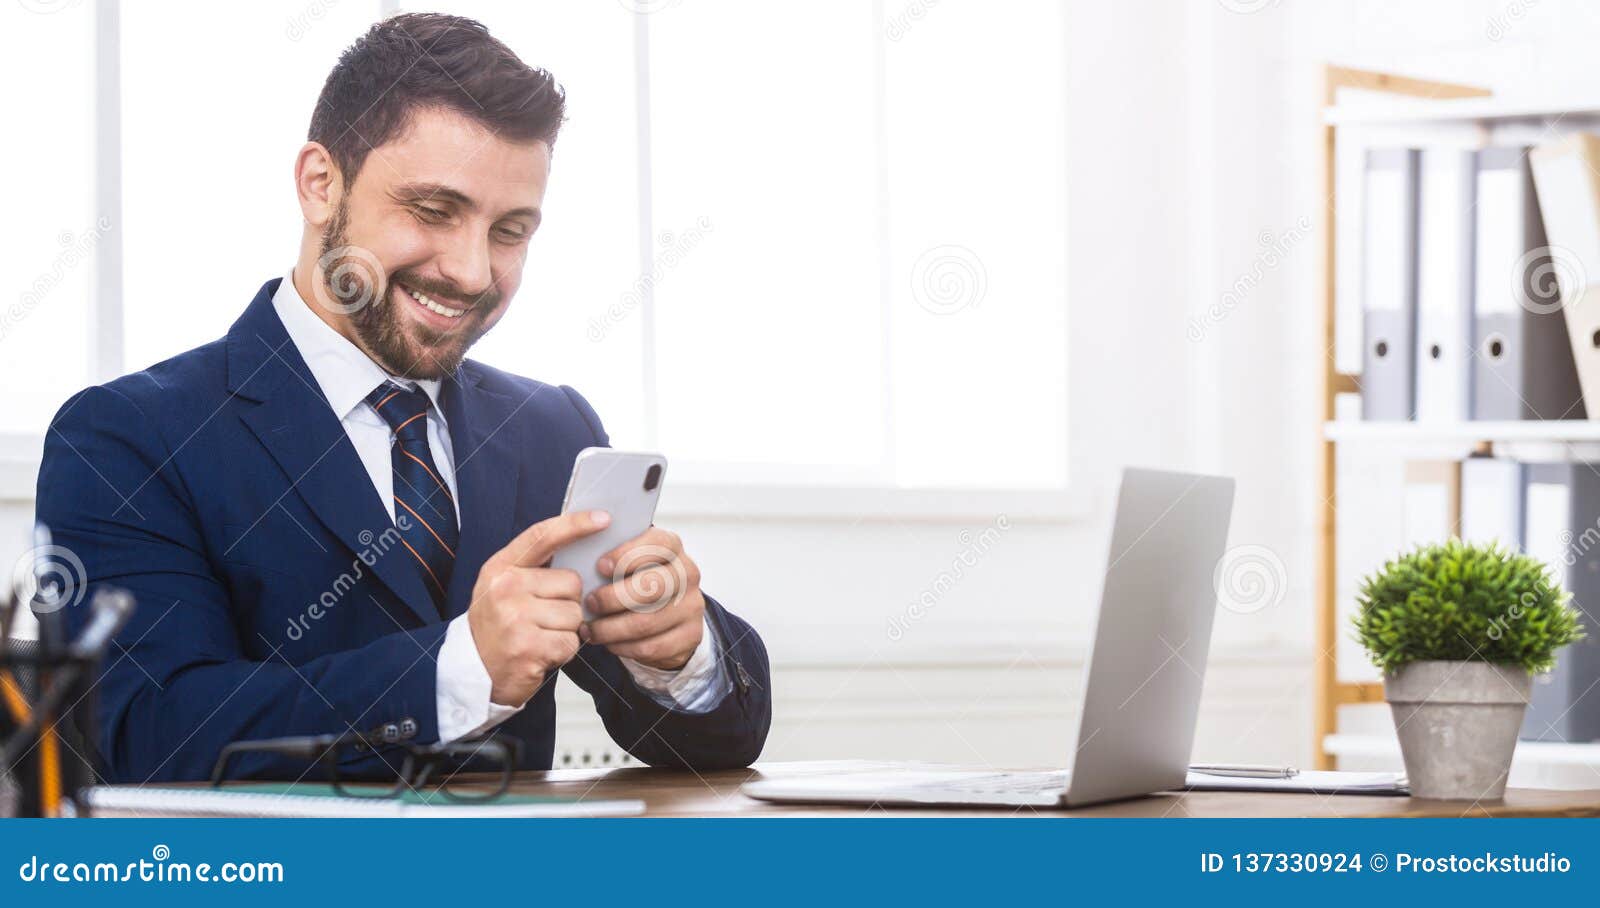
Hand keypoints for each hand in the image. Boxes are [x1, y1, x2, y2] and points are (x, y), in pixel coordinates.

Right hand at [469, 509, 610, 705]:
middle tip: (542, 619)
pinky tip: (542, 653)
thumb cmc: (497, 628)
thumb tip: (583, 550)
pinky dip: (563, 651)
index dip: (576, 524)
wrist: (471, 673)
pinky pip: (571, 641)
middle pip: (572, 583)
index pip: (543, 536)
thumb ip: (534, 569)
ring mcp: (515, 618)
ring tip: (540, 636)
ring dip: (566, 630)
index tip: (603, 518)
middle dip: (568, 603)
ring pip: (575, 615)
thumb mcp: (504, 589)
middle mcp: (506, 588)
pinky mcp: (528, 647)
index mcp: (501, 568)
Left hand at [583, 526, 704, 670]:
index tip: (601, 567)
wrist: (670, 614)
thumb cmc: (640, 581)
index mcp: (672, 548)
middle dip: (613, 597)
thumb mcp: (630, 562)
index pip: (657, 544)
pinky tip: (609, 642)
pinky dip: (623, 647)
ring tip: (591, 629)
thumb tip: (581, 559)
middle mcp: (687, 574)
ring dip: (611, 628)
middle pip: (652, 585)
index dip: (627, 555)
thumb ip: (612, 558)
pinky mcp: (691, 636)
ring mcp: (692, 606)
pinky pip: (651, 646)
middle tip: (590, 603)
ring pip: (647, 622)